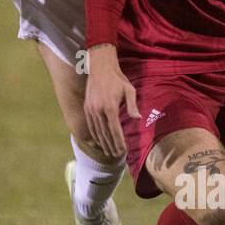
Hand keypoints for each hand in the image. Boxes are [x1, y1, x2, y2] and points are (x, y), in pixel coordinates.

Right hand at [83, 45, 139, 159]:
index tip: (123, 152)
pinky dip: (95, 135)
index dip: (119, 143)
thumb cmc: (118, 79)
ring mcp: (91, 110)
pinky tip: (100, 141)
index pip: (115, 130)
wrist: (100, 68)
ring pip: (97, 131)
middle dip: (111, 146)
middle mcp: (98, 110)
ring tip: (109, 152)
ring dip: (103, 143)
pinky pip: (91, 125)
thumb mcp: (129, 90)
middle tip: (117, 156)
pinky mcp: (87, 108)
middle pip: (105, 134)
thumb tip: (138, 119)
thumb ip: (132, 106)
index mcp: (110, 107)